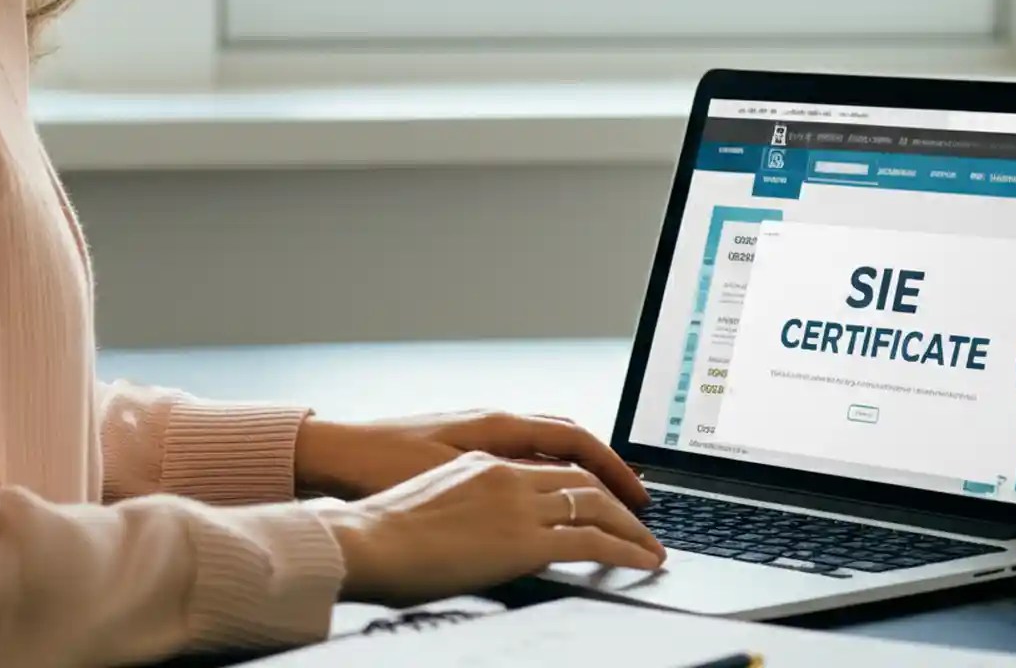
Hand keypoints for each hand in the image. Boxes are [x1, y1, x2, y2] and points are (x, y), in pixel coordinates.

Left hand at [295, 410, 649, 508]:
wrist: (335, 451)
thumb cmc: (382, 466)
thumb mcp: (450, 480)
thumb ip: (505, 483)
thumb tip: (558, 493)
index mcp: (498, 425)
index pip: (576, 440)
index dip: (615, 468)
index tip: (639, 495)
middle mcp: (495, 420)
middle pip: (569, 437)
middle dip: (607, 467)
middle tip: (635, 498)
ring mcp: (480, 429)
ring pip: (547, 443)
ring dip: (580, 467)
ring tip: (602, 497)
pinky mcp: (466, 444)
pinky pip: (525, 452)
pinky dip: (551, 469)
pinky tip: (551, 495)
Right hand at [312, 452, 665, 603]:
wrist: (365, 538)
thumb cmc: (382, 525)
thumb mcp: (431, 493)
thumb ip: (468, 495)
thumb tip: (480, 517)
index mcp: (485, 458)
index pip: (555, 455)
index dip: (589, 470)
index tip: (607, 486)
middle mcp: (509, 472)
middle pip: (584, 476)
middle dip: (619, 495)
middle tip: (642, 515)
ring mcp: (518, 504)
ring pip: (596, 505)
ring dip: (630, 527)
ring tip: (651, 545)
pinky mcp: (525, 540)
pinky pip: (593, 542)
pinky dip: (626, 550)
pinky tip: (643, 561)